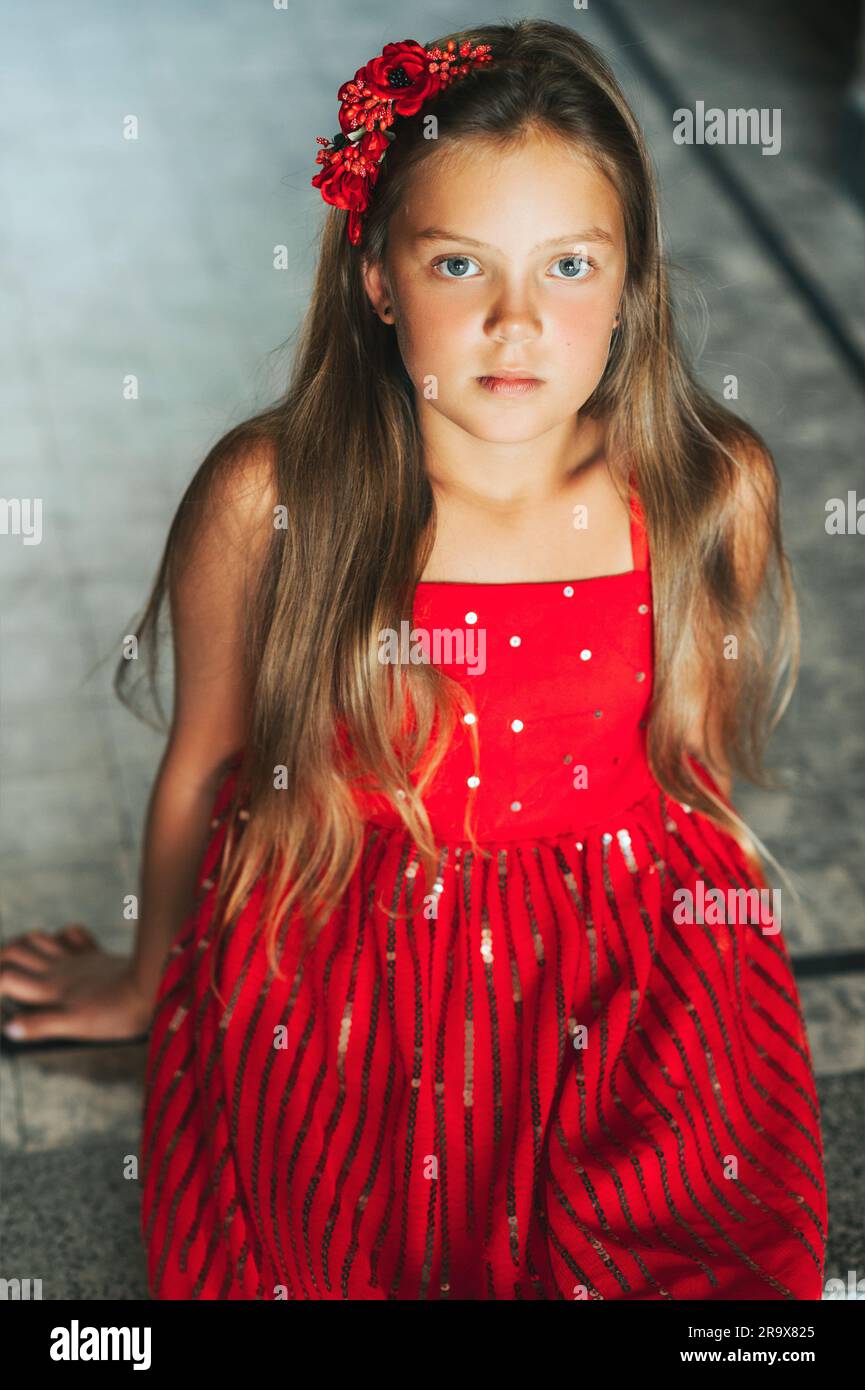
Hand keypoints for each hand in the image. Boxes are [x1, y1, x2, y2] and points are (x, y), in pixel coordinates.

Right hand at [0, 924, 153, 1042]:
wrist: (153, 986)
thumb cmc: (116, 1011)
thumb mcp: (75, 1025)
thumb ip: (40, 1024)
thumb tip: (8, 1028)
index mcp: (49, 988)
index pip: (7, 979)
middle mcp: (58, 969)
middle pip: (17, 951)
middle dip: (1, 956)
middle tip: (0, 970)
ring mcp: (78, 959)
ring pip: (40, 939)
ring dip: (24, 942)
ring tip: (16, 954)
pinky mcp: (97, 956)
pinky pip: (74, 935)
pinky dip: (62, 935)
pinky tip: (62, 940)